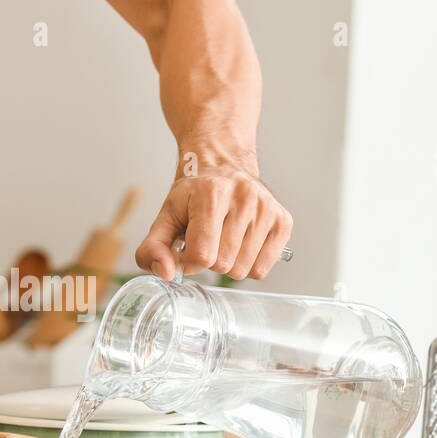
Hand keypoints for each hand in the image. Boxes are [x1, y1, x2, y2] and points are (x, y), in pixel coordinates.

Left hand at [136, 162, 292, 281]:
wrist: (222, 164)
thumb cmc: (193, 193)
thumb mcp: (166, 215)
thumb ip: (154, 247)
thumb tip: (164, 273)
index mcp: (212, 194)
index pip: (202, 255)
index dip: (189, 261)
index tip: (187, 247)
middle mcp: (244, 197)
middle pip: (223, 265)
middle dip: (209, 261)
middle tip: (207, 240)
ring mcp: (266, 208)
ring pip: (243, 269)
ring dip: (229, 263)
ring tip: (224, 239)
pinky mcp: (283, 221)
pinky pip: (263, 267)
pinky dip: (249, 263)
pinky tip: (241, 243)